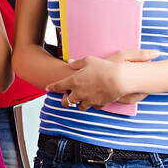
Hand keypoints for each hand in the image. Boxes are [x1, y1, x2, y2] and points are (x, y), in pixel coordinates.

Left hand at [46, 48, 160, 109]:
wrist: (119, 79)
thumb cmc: (104, 67)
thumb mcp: (89, 60)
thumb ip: (78, 63)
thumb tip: (70, 63)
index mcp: (73, 81)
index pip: (58, 86)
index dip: (52, 88)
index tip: (48, 88)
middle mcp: (78, 93)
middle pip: (66, 102)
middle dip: (65, 100)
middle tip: (66, 98)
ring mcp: (88, 100)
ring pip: (79, 107)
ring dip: (79, 103)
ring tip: (82, 98)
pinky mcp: (98, 105)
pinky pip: (92, 107)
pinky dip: (92, 104)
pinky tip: (95, 99)